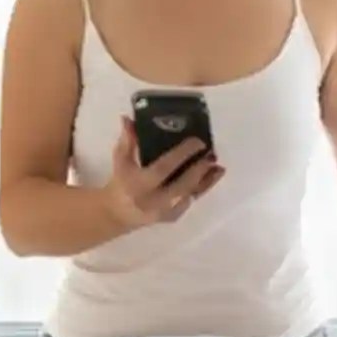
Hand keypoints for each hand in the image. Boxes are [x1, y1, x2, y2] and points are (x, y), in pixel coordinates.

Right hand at [101, 116, 224, 228]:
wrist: (118, 214)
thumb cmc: (121, 182)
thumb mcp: (121, 160)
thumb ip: (127, 140)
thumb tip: (128, 118)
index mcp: (139, 185)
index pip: (164, 169)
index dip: (182, 155)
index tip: (197, 142)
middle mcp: (153, 201)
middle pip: (182, 185)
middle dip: (199, 170)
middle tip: (212, 154)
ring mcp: (164, 212)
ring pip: (190, 195)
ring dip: (206, 181)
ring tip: (218, 167)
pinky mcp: (172, 217)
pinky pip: (190, 202)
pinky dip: (202, 189)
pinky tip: (212, 177)